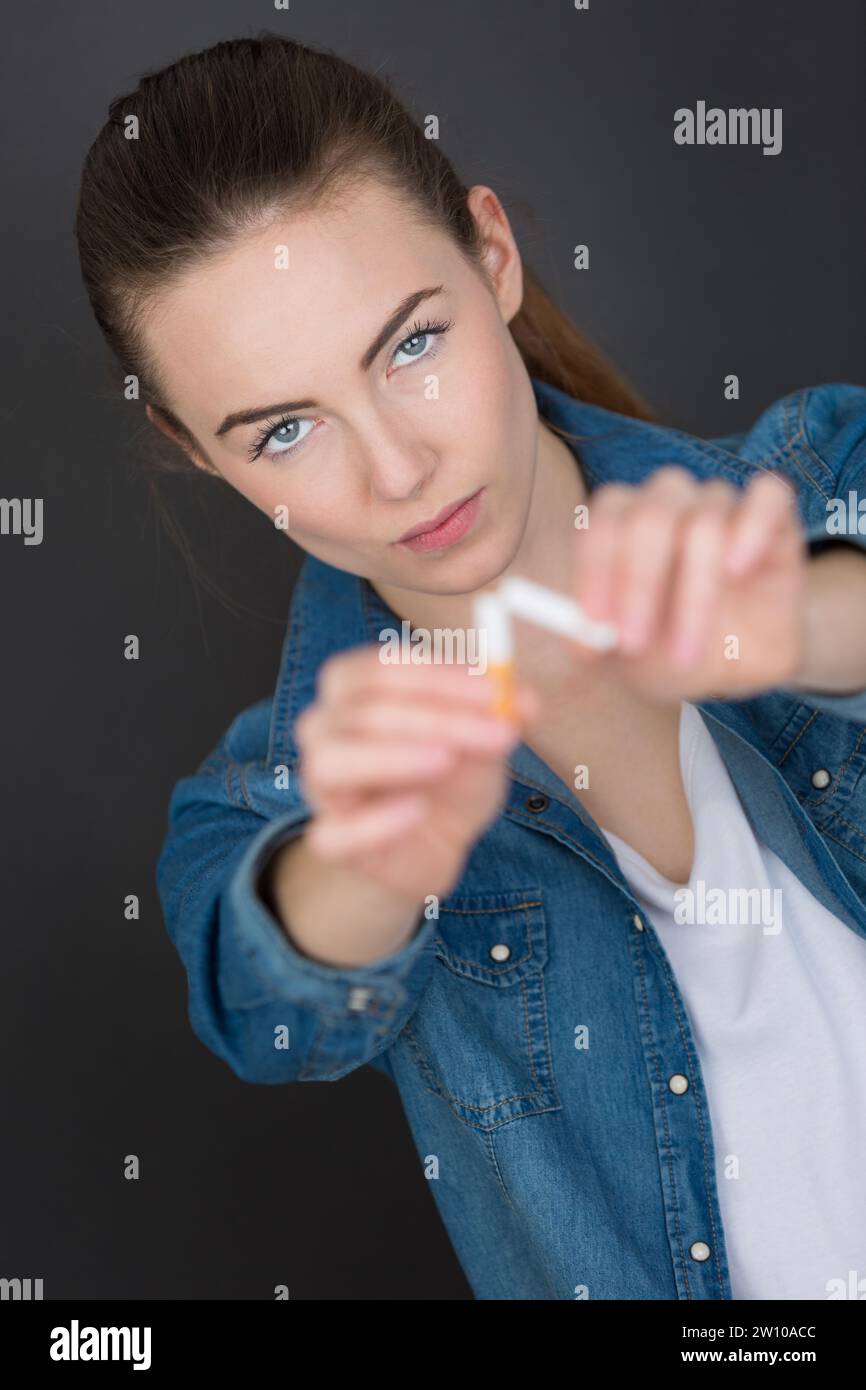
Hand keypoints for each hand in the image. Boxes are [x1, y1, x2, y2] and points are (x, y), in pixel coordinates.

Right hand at [294, 645, 538, 899]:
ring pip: (331, 763)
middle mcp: (325, 730)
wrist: (435, 840)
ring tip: (446, 760)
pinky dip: (375, 822)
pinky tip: (417, 811)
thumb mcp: (481, 737)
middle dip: (436, 717)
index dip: (437, 676)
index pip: (380, 669)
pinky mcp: (333, 841)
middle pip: (362, 711)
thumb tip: (522, 698)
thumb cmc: (447, 774)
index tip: (495, 690)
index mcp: (353, 688)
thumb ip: (499, 714)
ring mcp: (323, 787)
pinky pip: (334, 833)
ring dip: (393, 757)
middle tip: (496, 731)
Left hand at [570, 465, 807, 701]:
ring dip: (693, 594)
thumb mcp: (625, 657)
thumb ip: (597, 642)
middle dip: (639, 584)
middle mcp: (668, 501)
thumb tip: (581, 643)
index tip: (596, 621)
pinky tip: (736, 571)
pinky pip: (768, 496)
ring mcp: (720, 503)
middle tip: (634, 642)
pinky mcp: (774, 513)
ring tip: (686, 651)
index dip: (595, 570)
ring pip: (705, 522)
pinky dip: (751, 527)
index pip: (602, 524)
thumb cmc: (667, 647)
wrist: (732, 660)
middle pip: (650, 516)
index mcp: (622, 522)